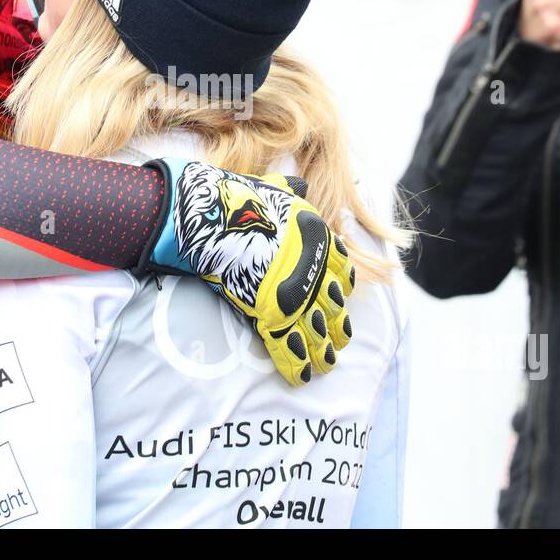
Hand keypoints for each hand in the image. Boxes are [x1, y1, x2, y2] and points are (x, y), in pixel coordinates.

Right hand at [146, 158, 355, 386]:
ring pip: (316, 330)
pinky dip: (295, 363)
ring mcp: (296, 293)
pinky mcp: (273, 314)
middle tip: (339, 341)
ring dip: (321, 351)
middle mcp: (315, 268)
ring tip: (325, 365)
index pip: (342, 269)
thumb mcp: (275, 188)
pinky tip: (300, 377)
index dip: (342, 287)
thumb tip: (297, 182)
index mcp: (319, 238)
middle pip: (333, 305)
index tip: (342, 299)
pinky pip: (288, 345)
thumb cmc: (241, 199)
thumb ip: (290, 190)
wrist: (217, 216)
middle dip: (337, 325)